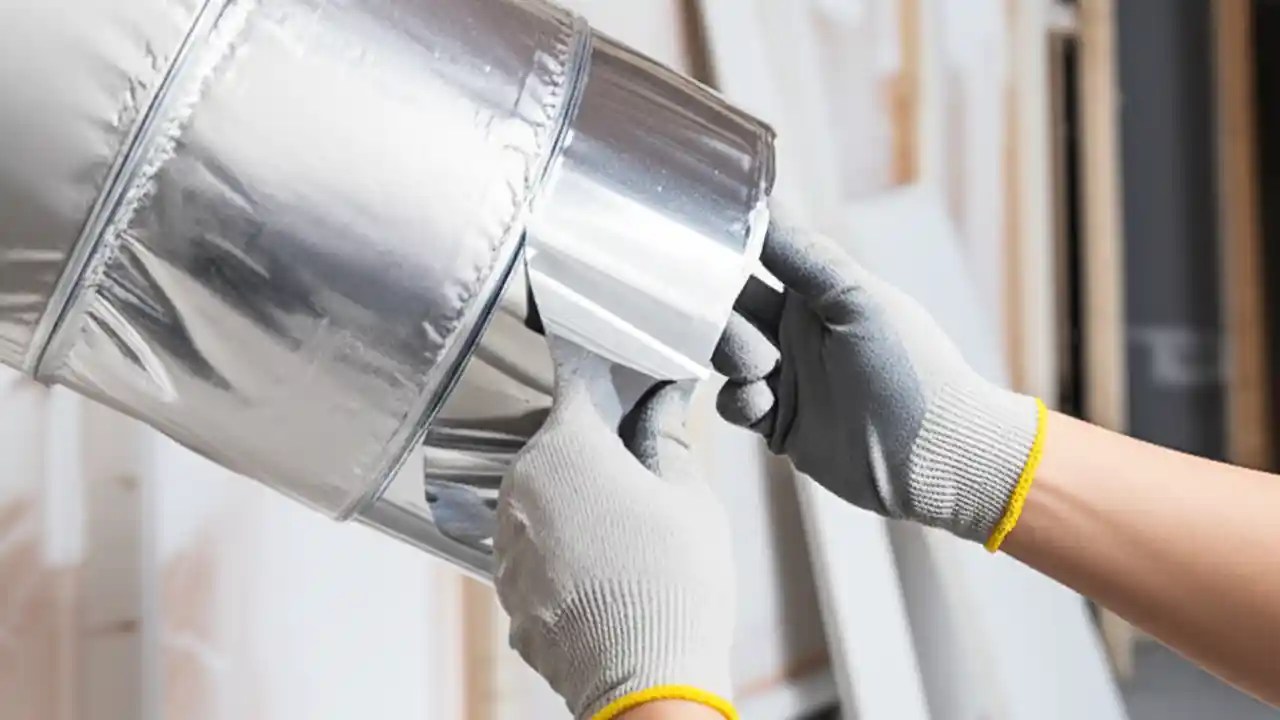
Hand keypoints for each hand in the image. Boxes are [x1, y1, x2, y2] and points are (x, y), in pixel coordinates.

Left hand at [495, 339, 736, 719]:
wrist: (648, 681)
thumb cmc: (674, 583)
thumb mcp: (691, 496)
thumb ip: (666, 439)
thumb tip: (659, 407)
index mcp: (565, 449)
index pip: (576, 387)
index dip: (605, 382)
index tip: (624, 386)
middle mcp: (521, 491)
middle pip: (554, 450)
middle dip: (591, 456)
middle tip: (639, 478)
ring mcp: (507, 547)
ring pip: (540, 504)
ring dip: (572, 508)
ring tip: (624, 538)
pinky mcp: (508, 595)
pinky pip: (534, 556)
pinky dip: (561, 558)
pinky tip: (603, 577)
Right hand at [715, 216, 1046, 547]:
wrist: (932, 457)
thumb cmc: (910, 370)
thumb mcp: (860, 301)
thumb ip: (807, 256)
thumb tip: (767, 202)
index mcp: (816, 291)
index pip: (758, 259)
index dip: (729, 256)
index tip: (708, 259)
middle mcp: (796, 329)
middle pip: (730, 308)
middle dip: (725, 319)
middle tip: (756, 343)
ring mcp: (786, 376)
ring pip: (724, 355)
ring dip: (732, 358)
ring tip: (764, 373)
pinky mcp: (778, 421)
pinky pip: (733, 402)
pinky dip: (740, 401)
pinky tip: (765, 408)